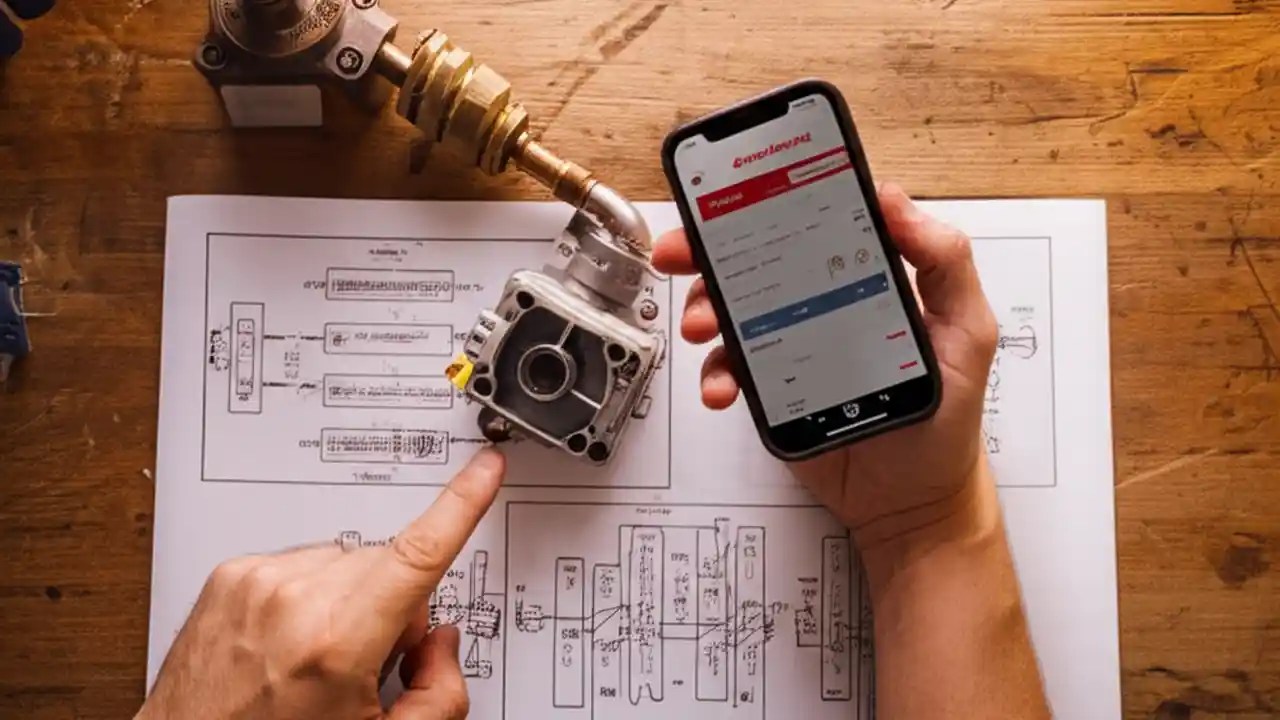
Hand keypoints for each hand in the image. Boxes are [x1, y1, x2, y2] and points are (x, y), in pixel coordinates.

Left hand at [137, 448, 506, 719]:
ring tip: (320, 656)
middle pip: (386, 565)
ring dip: (350, 597)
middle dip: (394, 605)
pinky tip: (291, 641)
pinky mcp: (230, 575)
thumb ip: (438, 696)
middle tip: (370, 662)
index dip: (462, 504)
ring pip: (346, 560)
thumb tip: (441, 644)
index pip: (419, 554)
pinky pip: (300, 563)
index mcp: (335, 643)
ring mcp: (256, 582)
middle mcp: (292, 599)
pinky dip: (308, 594)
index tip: (485, 470)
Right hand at [653, 183, 998, 560]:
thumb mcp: (968, 330)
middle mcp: (821, 304)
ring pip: (733, 313)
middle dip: (710, 252)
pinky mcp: (771, 389)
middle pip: (757, 262)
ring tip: (704, 327)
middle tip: (682, 252)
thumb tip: (895, 202)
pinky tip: (724, 388)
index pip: (812, 226)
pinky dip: (716, 375)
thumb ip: (945, 262)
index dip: (770, 206)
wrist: (915, 500)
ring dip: (706, 310)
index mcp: (863, 278)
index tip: (735, 197)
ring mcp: (792, 345)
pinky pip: (730, 371)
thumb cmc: (949, 414)